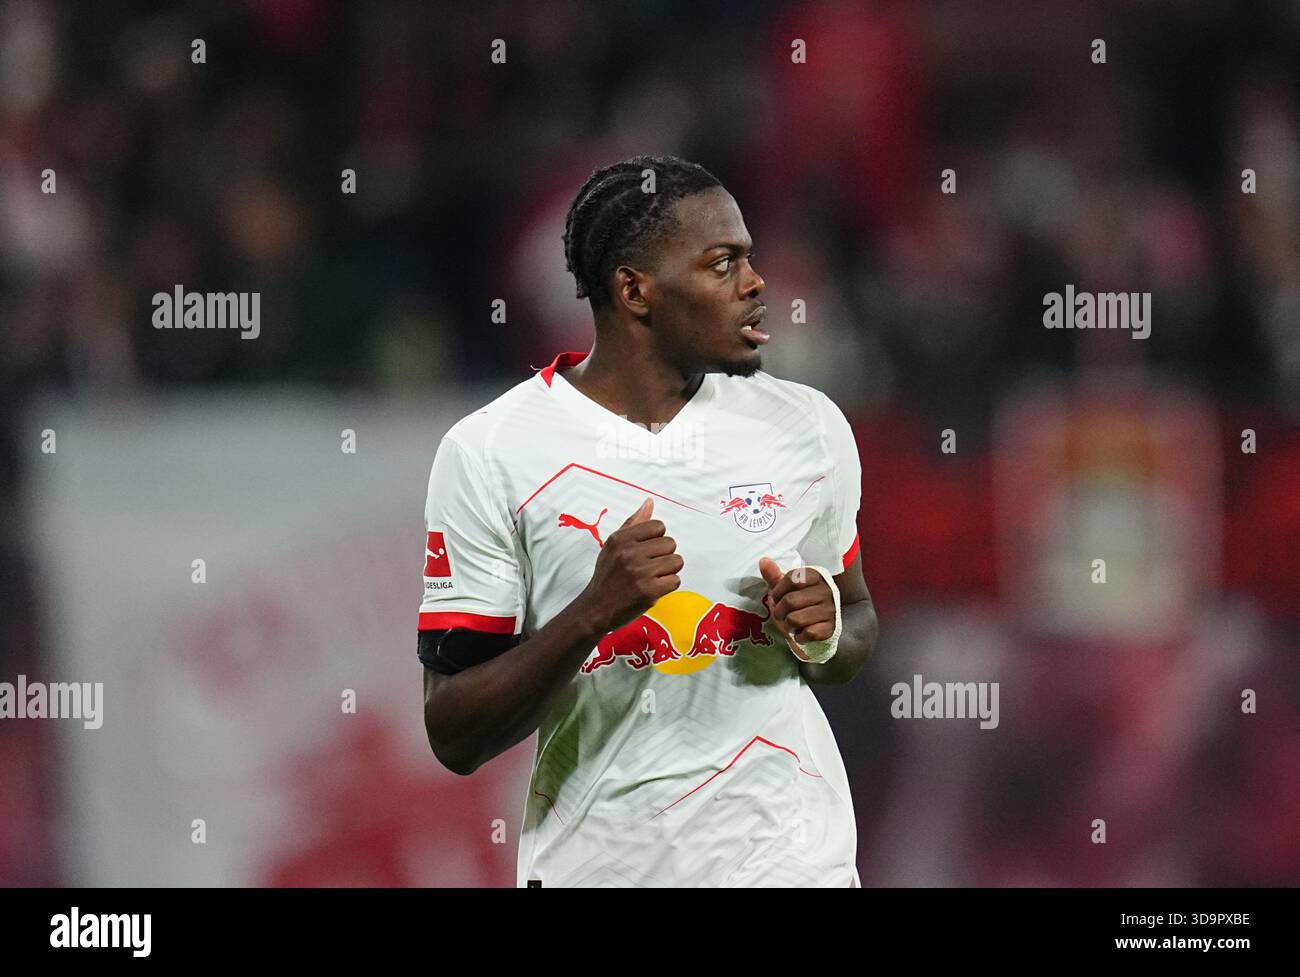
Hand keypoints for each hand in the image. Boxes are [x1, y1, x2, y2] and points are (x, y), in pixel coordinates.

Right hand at [577, 498, 681, 633]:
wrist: (595, 609)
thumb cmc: (607, 576)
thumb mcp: (613, 546)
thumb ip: (633, 524)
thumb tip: (649, 503)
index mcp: (621, 539)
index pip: (658, 526)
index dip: (657, 539)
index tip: (646, 551)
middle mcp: (630, 553)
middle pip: (670, 543)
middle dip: (664, 556)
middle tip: (649, 568)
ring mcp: (640, 572)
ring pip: (676, 561)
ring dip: (668, 571)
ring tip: (653, 577)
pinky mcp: (648, 591)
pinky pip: (675, 580)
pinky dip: (667, 586)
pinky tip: (653, 589)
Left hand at [758, 556, 834, 655]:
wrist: (818, 623)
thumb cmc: (798, 602)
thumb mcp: (785, 588)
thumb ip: (774, 575)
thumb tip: (763, 561)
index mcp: (815, 576)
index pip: (792, 579)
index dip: (778, 591)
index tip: (777, 597)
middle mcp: (826, 591)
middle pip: (790, 601)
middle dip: (779, 611)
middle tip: (782, 614)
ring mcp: (830, 610)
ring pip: (796, 619)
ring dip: (788, 625)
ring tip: (792, 622)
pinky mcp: (830, 628)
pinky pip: (807, 633)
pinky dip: (800, 636)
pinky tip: (802, 632)